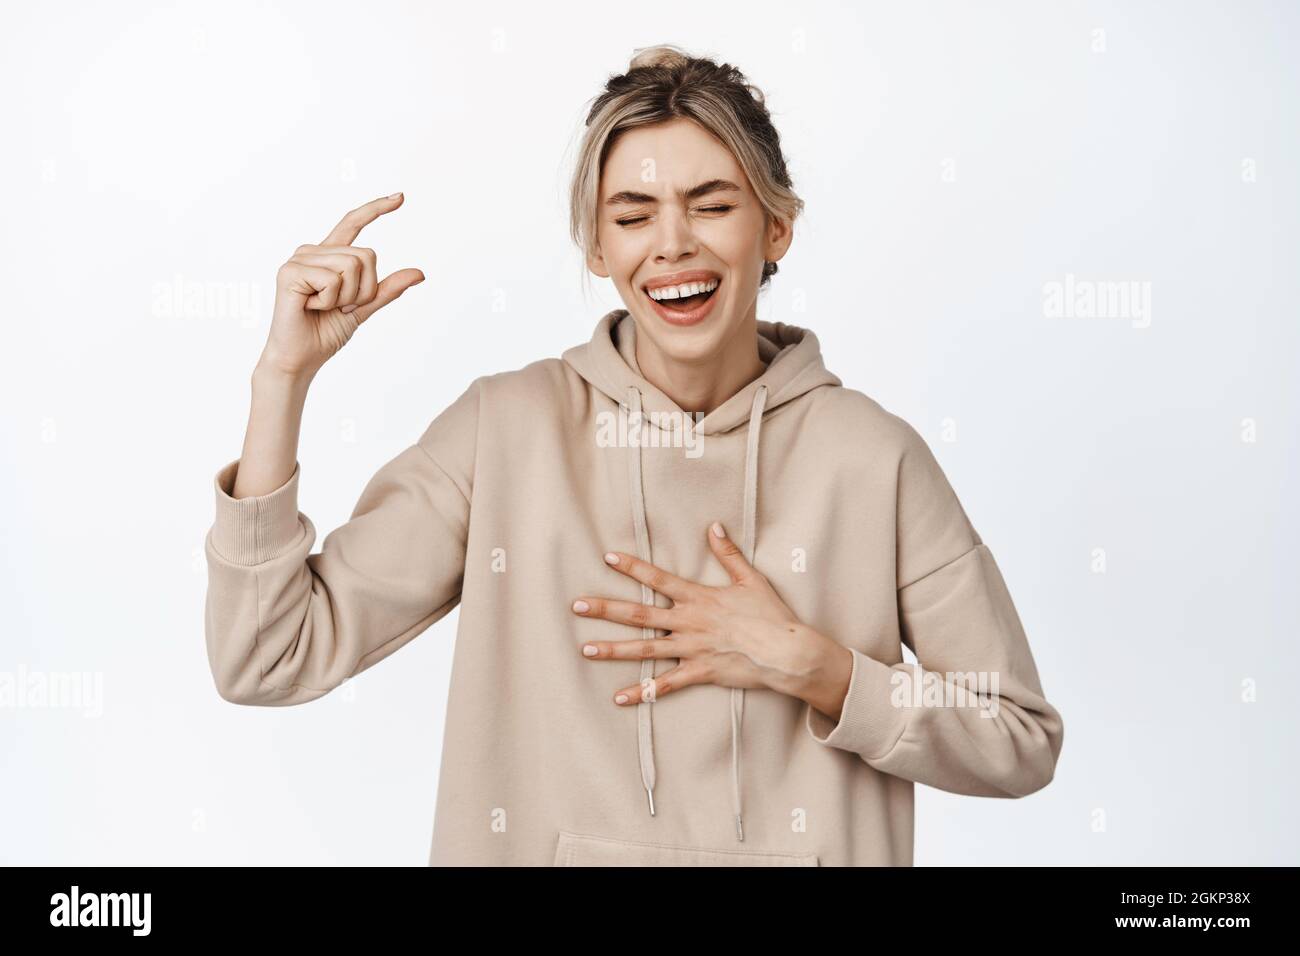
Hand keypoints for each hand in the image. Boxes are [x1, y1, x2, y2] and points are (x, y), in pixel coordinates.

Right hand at [260, 193, 424, 378]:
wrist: (302, 357)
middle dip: (364, 290)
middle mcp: (313, 251)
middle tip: (340, 308)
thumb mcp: (364, 308)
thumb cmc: (326, 333)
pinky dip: (330, 301)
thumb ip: (387, 289)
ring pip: (352, 266)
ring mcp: (300, 259)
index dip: (376, 209)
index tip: (401, 197)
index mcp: (329, 256)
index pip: (353, 223)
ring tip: (324, 308)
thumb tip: (420, 273)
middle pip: (366, 256)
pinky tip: (310, 307)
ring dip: (347, 297)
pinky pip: (333, 280)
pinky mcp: (290, 271)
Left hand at [571, 521, 853, 719]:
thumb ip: (728, 554)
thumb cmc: (771, 615)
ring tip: (585, 648)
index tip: (607, 557)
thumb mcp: (750, 579)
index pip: (658, 579)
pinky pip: (665, 685)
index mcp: (698, 598)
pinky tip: (619, 698)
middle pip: (639, 614)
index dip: (632, 567)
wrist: (786, 651)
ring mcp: (691, 648)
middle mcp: (688, 622)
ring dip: (613, 649)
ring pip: (644, 649)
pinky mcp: (699, 672)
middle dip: (606, 608)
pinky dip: (642, 692)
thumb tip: (714, 526)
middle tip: (577, 605)